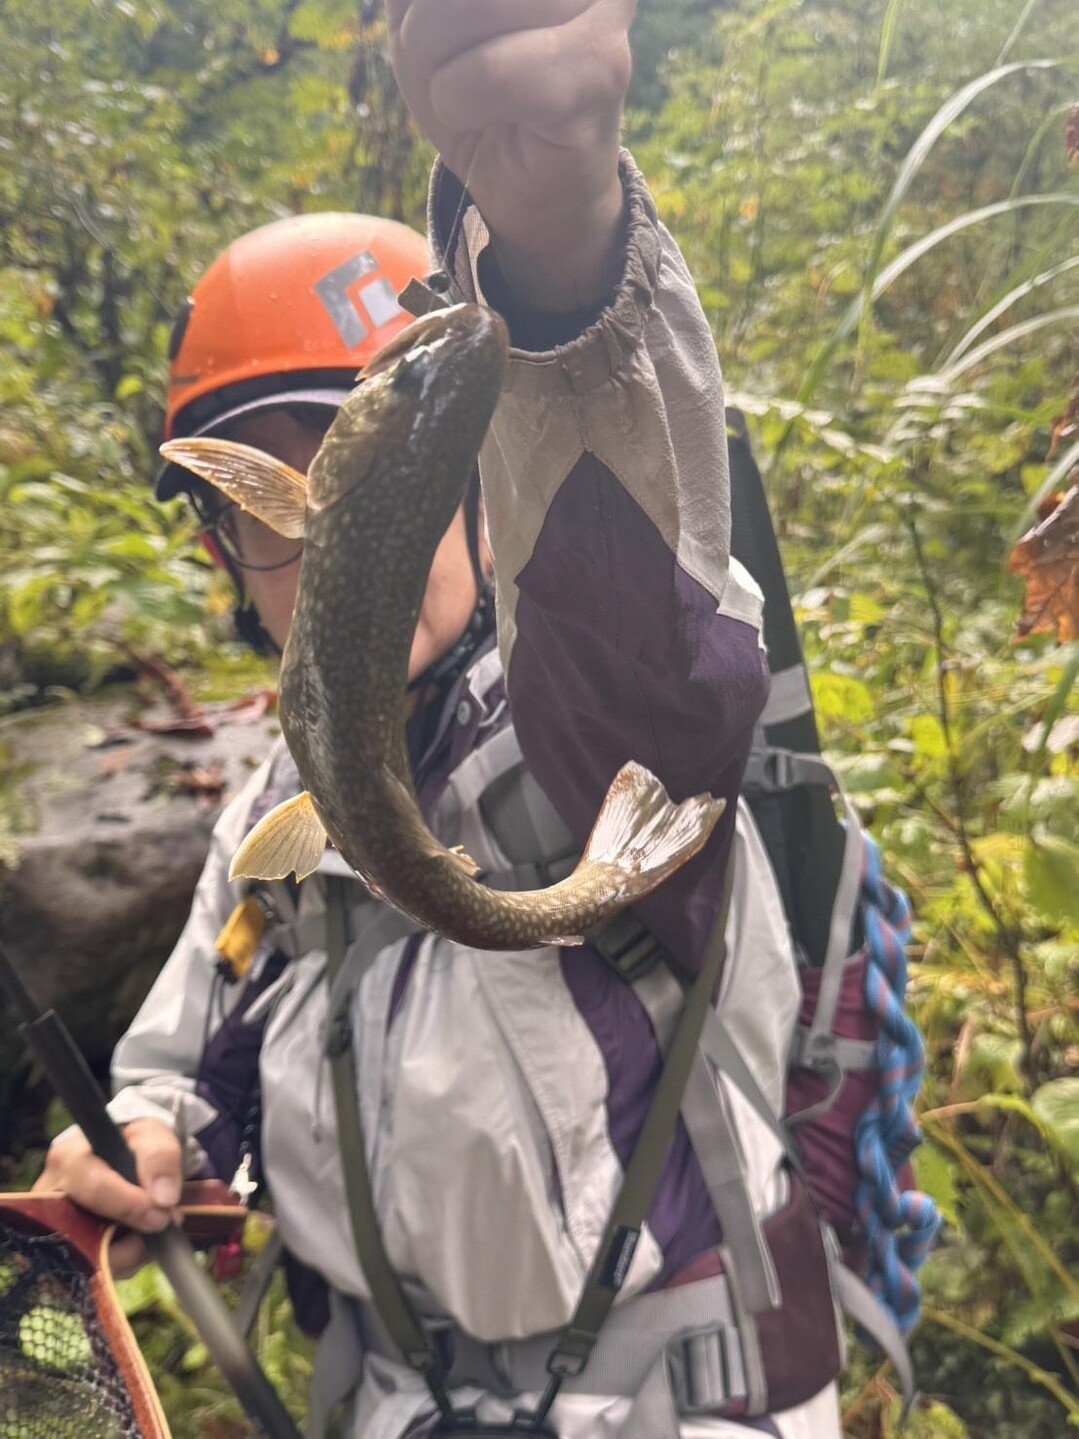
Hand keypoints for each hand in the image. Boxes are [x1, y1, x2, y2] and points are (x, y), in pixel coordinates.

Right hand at [33, 1118, 182, 1273]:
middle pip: (82, 1234)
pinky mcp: (66, 1251)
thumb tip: (163, 1198)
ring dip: (129, 1253)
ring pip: (88, 1260)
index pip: (91, 1187)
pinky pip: (94, 1269)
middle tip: (162, 1226)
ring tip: (152, 1234)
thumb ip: (160, 1156)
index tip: (160, 1212)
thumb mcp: (152, 1133)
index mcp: (68, 1158)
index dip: (126, 1204)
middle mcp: (50, 1195)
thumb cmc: (133, 1143)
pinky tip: (137, 1241)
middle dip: (129, 1239)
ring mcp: (54, 1227)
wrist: (128, 1156)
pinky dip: (124, 1261)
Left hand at [387, 0, 635, 311]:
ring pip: (469, 8)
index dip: (418, 11)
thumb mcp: (420, 15)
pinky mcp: (602, 70)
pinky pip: (493, 74)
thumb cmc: (476, 92)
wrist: (529, 190)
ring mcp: (603, 7)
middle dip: (421, 29)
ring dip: (437, 68)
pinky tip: (486, 117)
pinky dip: (461, 102)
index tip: (436, 33)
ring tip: (467, 94)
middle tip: (450, 71)